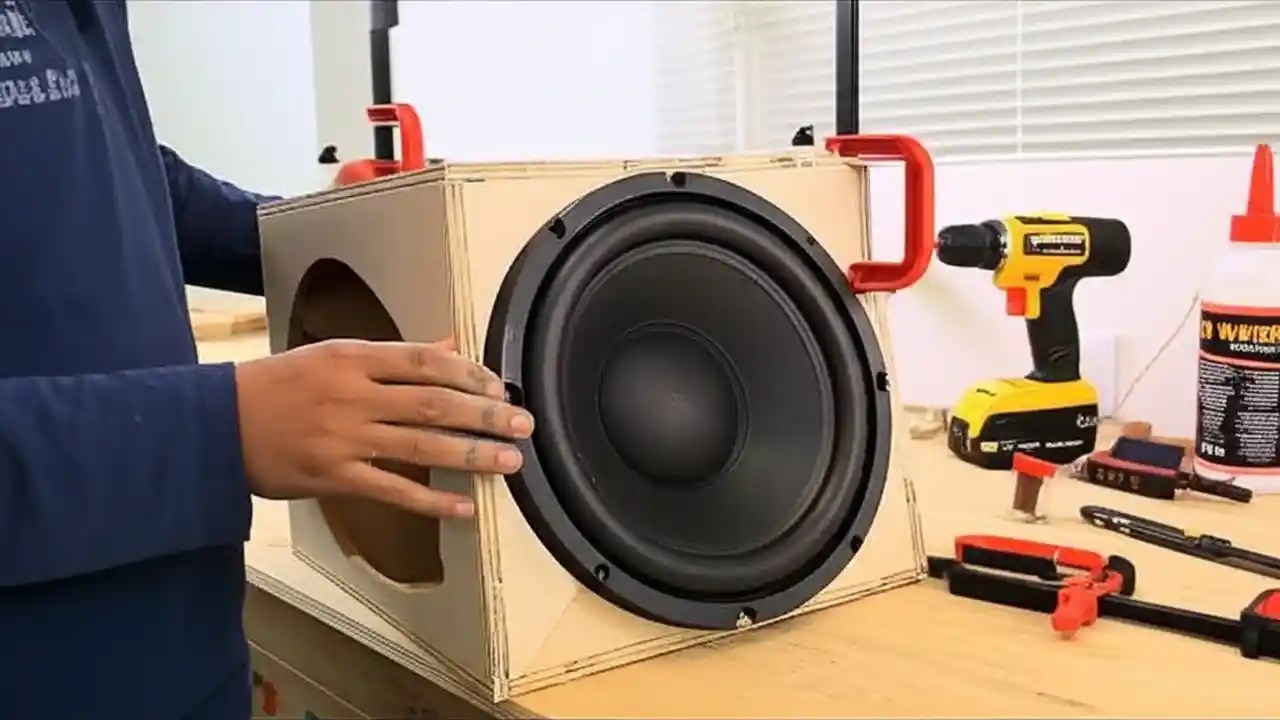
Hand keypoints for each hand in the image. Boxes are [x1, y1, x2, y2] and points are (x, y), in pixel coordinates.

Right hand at [234, 338, 533, 518]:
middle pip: (433, 403)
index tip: (500, 387)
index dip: (469, 375)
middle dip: (484, 414)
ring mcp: (344, 438)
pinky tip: (464, 506)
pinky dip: (431, 500)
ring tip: (510, 461)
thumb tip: (450, 344)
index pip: (425, 362)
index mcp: (352, 357)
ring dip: (471, 454)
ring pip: (420, 445)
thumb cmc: (278, 385)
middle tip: (523, 423)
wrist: (214, 425)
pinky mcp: (333, 477)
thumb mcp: (332, 355)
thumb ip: (394, 354)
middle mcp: (352, 395)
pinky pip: (392, 490)